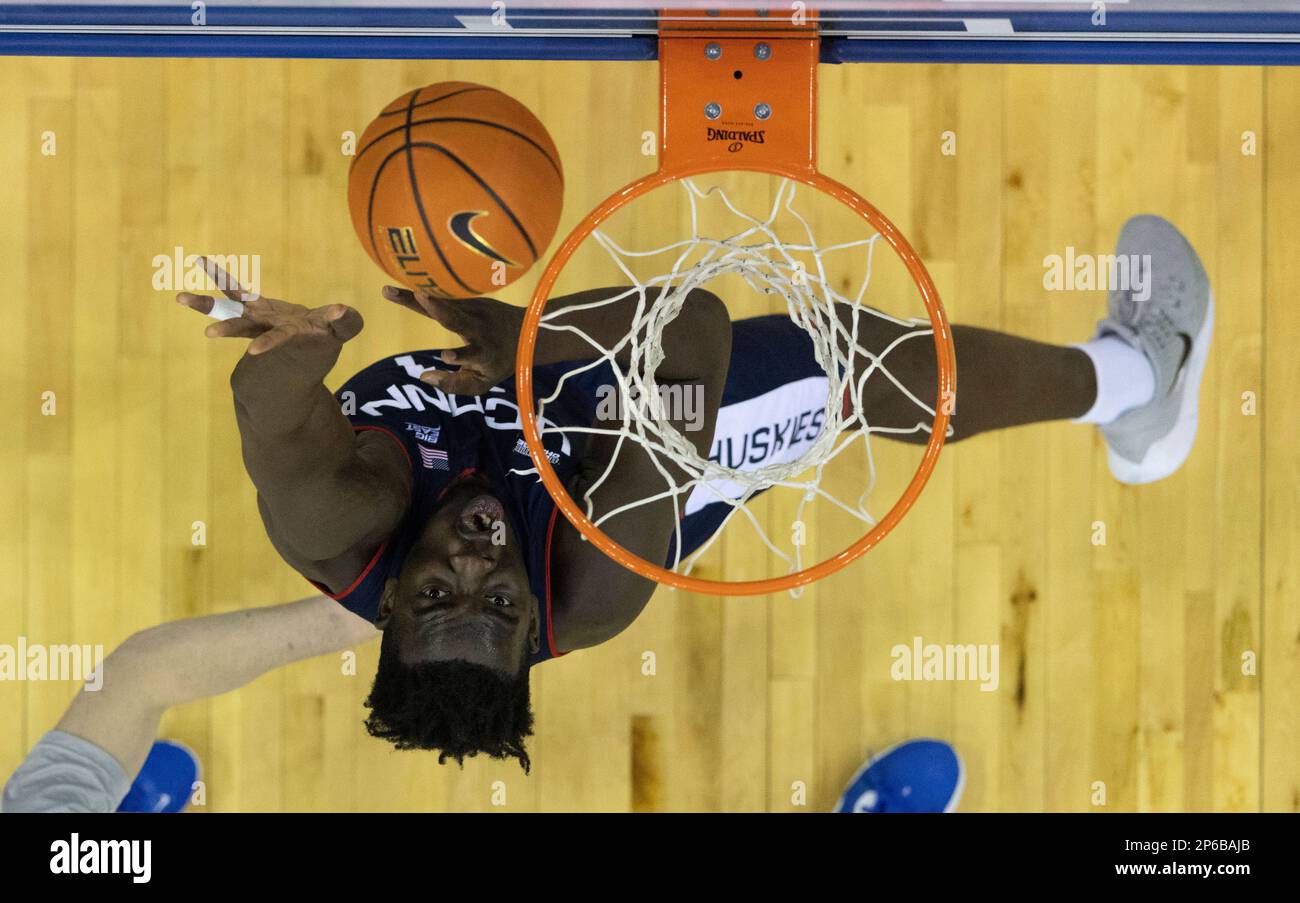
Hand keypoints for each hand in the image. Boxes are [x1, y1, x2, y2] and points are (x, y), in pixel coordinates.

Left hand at [177, 256, 362, 355]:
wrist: (311, 339)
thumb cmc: (328, 335)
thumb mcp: (342, 331)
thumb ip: (347, 323)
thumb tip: (341, 310)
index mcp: (288, 332)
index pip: (277, 337)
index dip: (268, 342)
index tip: (253, 352)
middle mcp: (267, 326)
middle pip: (244, 325)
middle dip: (227, 327)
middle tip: (208, 333)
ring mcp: (257, 316)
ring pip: (230, 307)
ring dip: (206, 304)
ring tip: (179, 298)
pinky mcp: (254, 306)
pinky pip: (234, 288)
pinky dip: (219, 277)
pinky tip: (200, 262)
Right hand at [380, 285, 523, 394]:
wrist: (527, 332)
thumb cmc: (498, 364)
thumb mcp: (482, 382)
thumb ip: (455, 384)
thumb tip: (423, 377)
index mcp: (484, 353)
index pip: (471, 355)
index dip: (460, 356)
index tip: (447, 356)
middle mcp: (480, 329)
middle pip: (456, 318)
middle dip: (437, 308)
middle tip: (418, 296)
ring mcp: (475, 311)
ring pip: (443, 304)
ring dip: (416, 298)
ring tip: (388, 292)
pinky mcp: (470, 300)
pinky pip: (443, 301)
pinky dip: (422, 298)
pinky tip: (397, 293)